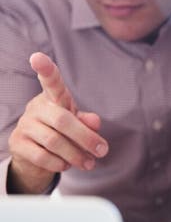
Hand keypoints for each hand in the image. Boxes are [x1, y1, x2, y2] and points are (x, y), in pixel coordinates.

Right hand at [7, 51, 107, 193]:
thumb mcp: (78, 124)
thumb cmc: (62, 133)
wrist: (36, 156)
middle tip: (102, 151)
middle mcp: (36, 107)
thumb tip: (94, 122)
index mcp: (53, 97)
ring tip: (89, 163)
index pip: (50, 80)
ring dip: (76, 155)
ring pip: (54, 142)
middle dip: (86, 138)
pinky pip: (42, 156)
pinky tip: (66, 165)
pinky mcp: (17, 143)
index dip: (45, 69)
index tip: (37, 57)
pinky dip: (60, 164)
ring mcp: (24, 125)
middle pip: (62, 121)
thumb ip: (87, 122)